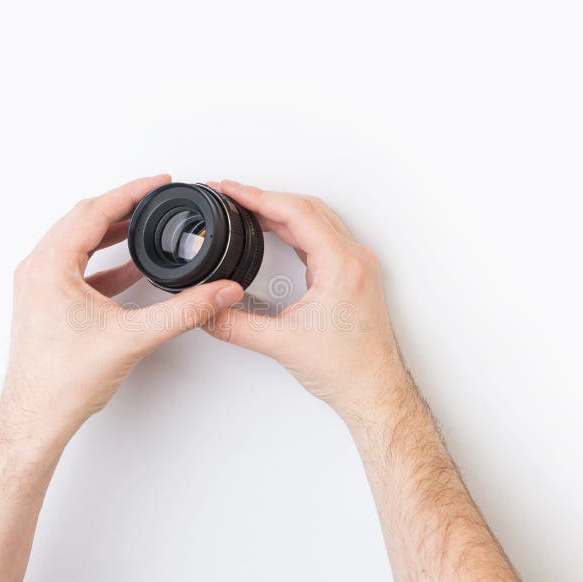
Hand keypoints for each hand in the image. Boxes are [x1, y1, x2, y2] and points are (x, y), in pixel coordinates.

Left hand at [0, 175, 243, 448]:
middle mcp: (38, 270)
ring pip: (79, 243)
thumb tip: (218, 291)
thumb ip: (184, 311)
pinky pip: (79, 268)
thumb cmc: (63, 382)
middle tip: (154, 198)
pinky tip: (131, 268)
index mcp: (50, 266)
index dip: (132, 192)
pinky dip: (105, 262)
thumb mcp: (133, 338)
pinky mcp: (47, 303)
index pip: (94, 211)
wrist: (37, 418)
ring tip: (146, 225)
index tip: (158, 182)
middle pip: (83, 220)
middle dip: (123, 207)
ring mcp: (39, 286)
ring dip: (112, 232)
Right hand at [203, 180, 406, 422]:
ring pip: (316, 219)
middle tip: (232, 196)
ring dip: (281, 211)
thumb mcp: (282, 343)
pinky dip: (295, 229)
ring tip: (247, 210)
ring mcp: (355, 266)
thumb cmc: (348, 369)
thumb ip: (235, 325)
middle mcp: (354, 259)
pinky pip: (322, 236)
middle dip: (265, 199)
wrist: (374, 391)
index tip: (231, 190)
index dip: (257, 197)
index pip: (296, 213)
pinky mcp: (351, 275)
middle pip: (306, 208)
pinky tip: (276, 233)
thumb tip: (207, 311)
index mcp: (342, 266)